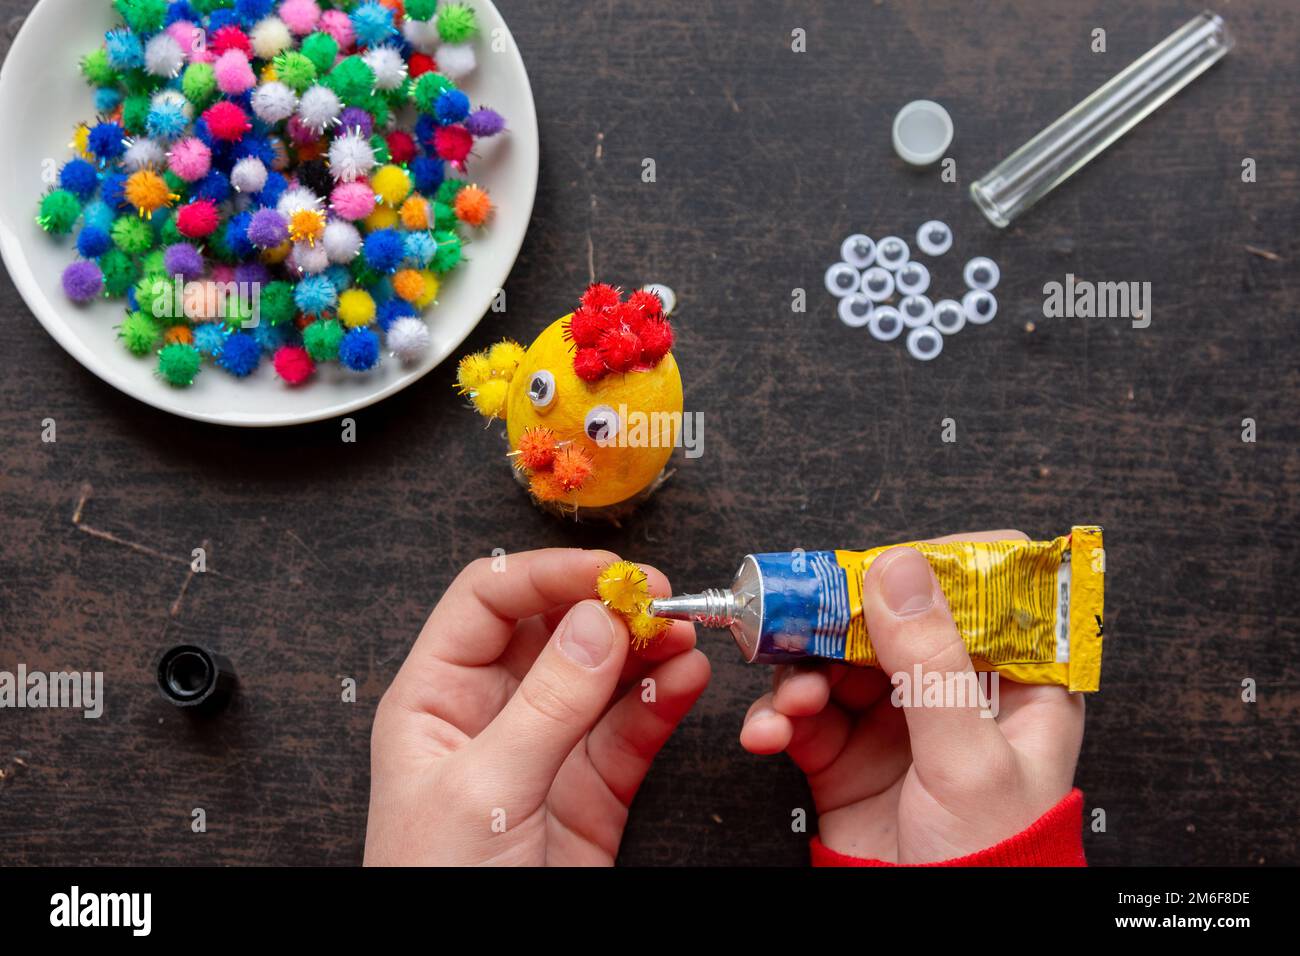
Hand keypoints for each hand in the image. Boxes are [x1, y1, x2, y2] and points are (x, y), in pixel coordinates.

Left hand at [365, 548, 709, 864]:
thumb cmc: (438, 892)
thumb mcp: (485, 792)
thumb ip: (547, 704)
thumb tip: (597, 621)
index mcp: (436, 699)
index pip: (490, 601)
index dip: (550, 575)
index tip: (610, 573)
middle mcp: (490, 714)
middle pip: (554, 629)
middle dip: (609, 606)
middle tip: (660, 598)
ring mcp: (544, 750)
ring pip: (602, 674)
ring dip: (646, 648)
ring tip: (686, 635)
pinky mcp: (590, 790)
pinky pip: (631, 729)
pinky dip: (663, 699)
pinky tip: (687, 679)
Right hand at [740, 531, 1083, 863]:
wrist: (936, 940)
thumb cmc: (992, 864)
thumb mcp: (967, 759)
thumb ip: (932, 663)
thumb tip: (899, 570)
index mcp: (1015, 681)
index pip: (985, 587)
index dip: (933, 565)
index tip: (881, 568)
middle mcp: (953, 689)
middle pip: (890, 615)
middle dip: (835, 616)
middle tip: (794, 615)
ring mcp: (894, 718)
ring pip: (835, 656)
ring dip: (799, 670)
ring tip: (791, 702)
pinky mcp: (843, 751)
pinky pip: (800, 711)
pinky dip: (776, 715)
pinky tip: (768, 733)